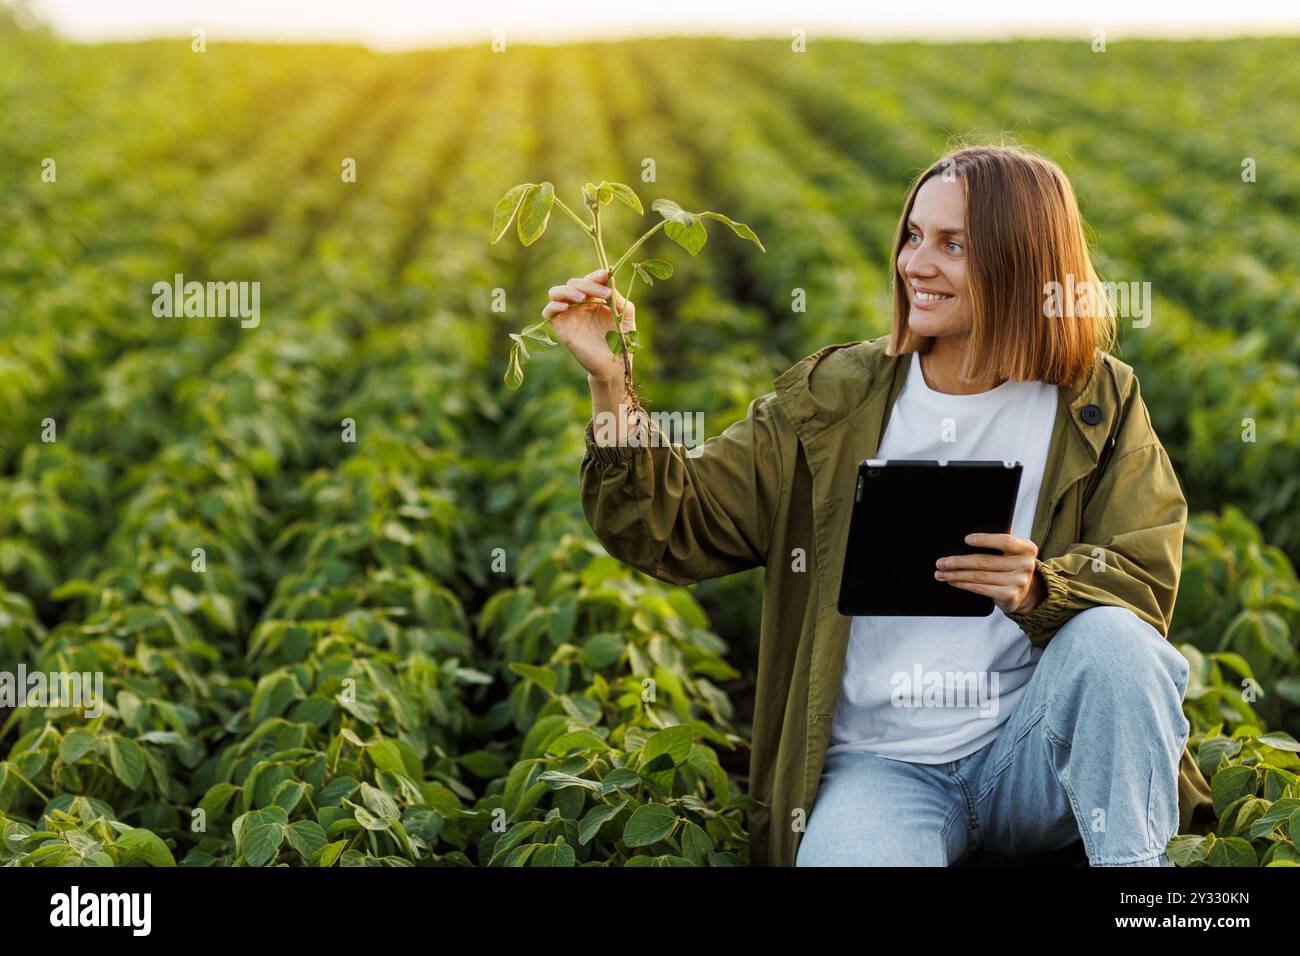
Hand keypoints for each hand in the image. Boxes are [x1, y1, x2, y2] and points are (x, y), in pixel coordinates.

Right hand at [543, 268, 635, 384]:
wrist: (615, 364)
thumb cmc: (622, 340)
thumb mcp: (625, 315)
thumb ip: (618, 297)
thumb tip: (609, 278)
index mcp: (595, 298)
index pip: (589, 279)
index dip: (595, 275)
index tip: (604, 275)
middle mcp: (580, 304)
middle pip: (574, 283)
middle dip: (588, 285)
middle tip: (604, 295)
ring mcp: (569, 315)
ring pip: (556, 292)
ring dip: (567, 290)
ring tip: (581, 298)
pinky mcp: (561, 328)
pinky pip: (548, 312)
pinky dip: (553, 306)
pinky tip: (565, 307)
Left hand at [935, 532, 1045, 614]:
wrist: (1025, 592)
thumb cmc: (1011, 565)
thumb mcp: (1012, 550)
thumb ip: (1000, 540)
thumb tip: (971, 535)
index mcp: (1026, 548)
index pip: (1005, 541)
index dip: (985, 540)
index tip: (966, 539)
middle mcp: (1025, 565)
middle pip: (985, 561)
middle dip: (958, 562)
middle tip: (941, 562)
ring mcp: (1019, 582)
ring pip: (979, 576)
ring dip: (956, 575)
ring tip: (941, 573)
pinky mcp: (1010, 596)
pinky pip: (981, 589)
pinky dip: (963, 584)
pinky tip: (953, 581)